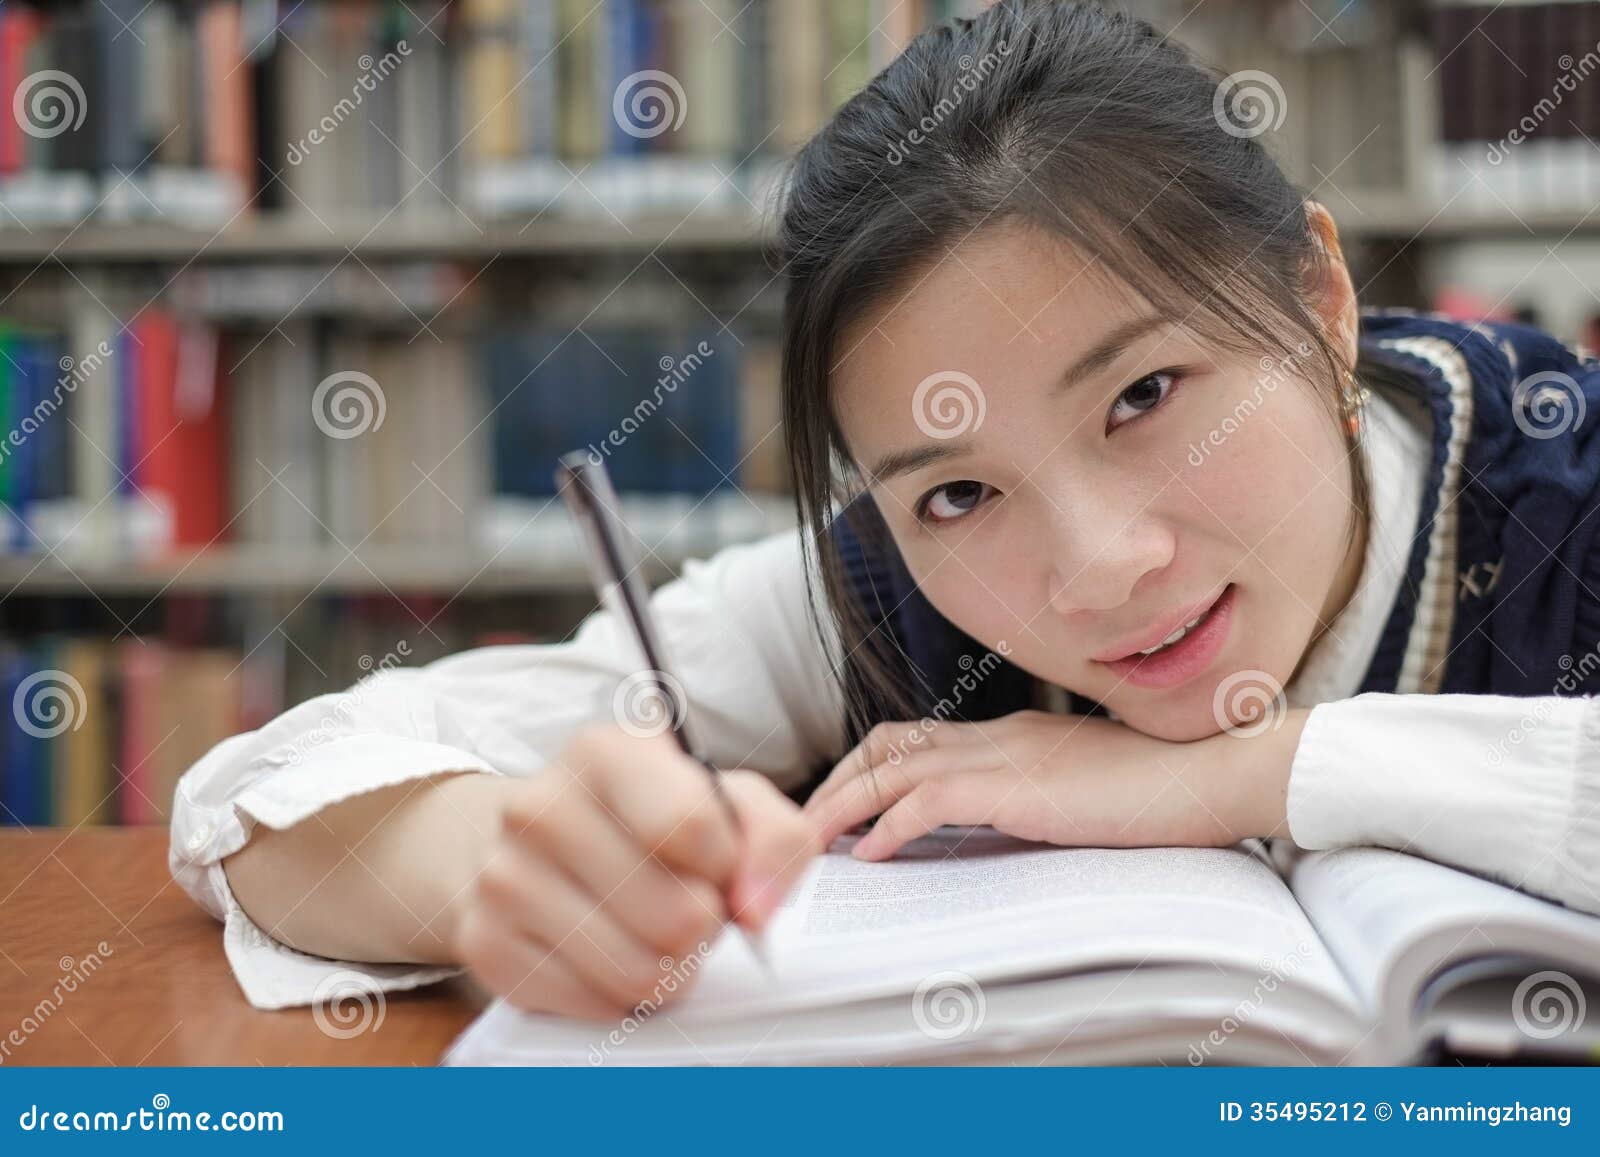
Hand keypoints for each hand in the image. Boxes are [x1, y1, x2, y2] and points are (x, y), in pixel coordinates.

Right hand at [452, 723, 820, 1021]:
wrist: (535, 840)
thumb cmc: (650, 818)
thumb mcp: (728, 800)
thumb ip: (775, 839)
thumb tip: (755, 913)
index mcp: (605, 753)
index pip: (689, 827)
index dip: (728, 865)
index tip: (720, 864)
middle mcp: (541, 807)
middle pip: (676, 915)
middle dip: (704, 925)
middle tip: (688, 904)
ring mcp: (504, 877)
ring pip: (639, 972)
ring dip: (670, 968)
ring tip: (654, 932)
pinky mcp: (486, 943)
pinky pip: (595, 1005)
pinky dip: (621, 994)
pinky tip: (608, 953)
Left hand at [802, 708, 1305, 860]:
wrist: (1215, 774)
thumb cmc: (1164, 791)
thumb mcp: (1081, 792)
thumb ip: (1035, 800)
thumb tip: (998, 829)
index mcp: (1012, 735)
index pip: (915, 737)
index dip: (868, 767)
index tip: (840, 803)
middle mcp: (998, 735)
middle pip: (888, 744)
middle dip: (837, 780)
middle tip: (804, 822)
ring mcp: (1006, 755)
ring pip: (894, 768)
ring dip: (843, 803)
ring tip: (810, 839)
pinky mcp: (1018, 786)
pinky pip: (930, 801)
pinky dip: (890, 824)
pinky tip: (869, 853)